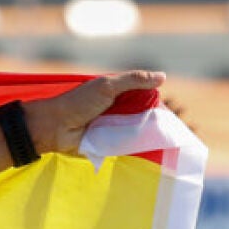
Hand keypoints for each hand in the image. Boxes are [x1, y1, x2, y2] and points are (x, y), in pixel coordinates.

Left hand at [27, 70, 164, 155]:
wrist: (54, 128)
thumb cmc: (78, 103)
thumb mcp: (106, 86)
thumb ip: (133, 80)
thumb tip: (163, 77)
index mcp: (118, 93)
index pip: (146, 96)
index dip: (158, 102)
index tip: (174, 111)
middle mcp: (118, 109)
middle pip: (145, 114)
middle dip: (156, 120)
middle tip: (173, 129)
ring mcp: (114, 127)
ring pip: (139, 130)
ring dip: (149, 134)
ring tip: (168, 141)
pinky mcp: (110, 143)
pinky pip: (128, 145)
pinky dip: (138, 147)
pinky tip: (154, 151)